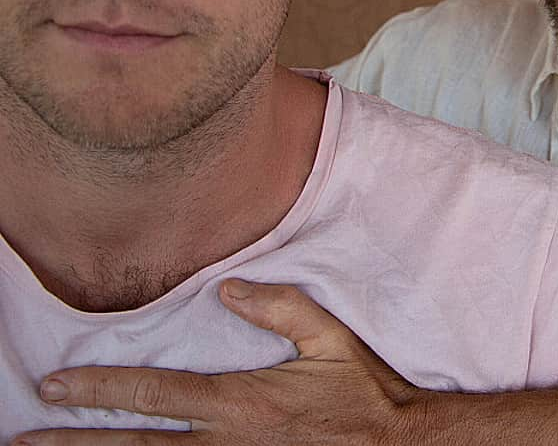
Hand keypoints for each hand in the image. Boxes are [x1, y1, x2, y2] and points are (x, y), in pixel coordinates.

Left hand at [13, 280, 430, 444]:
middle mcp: (226, 441)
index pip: (155, 394)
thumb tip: (228, 288)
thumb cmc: (363, 393)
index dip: (100, 389)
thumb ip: (281, 308)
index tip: (55, 385)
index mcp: (242, 401)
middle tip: (23, 442)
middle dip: (73, 442)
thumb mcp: (330, 339)